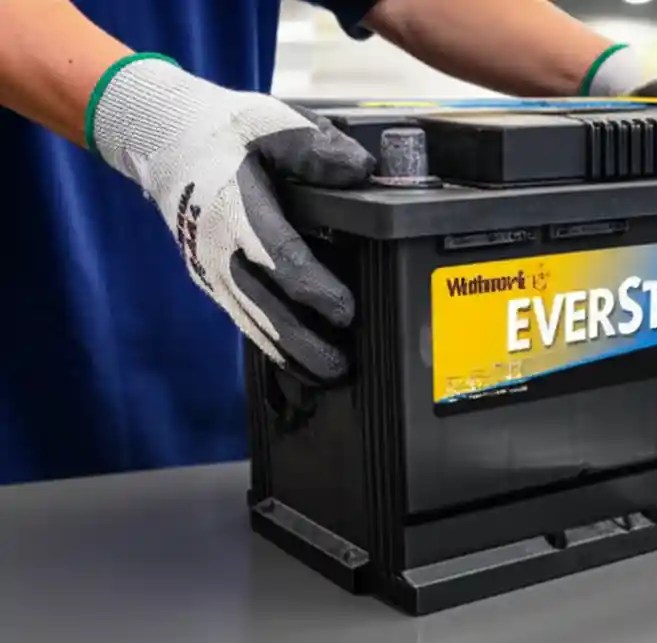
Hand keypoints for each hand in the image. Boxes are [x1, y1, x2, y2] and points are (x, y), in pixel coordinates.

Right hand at [90, 56, 374, 379]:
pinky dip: (270, 344)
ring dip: (288, 353)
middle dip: (303, 342)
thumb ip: (313, 145)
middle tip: (341, 366)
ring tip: (327, 376)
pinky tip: (297, 364)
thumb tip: (362, 167)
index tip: (346, 311)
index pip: (279, 258)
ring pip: (250, 322)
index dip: (315, 289)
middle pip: (263, 307)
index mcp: (233, 209)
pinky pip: (242, 317)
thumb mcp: (266, 121)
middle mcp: (216, 247)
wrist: (161, 138)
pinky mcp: (208, 278)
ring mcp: (208, 268)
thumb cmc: (221, 130)